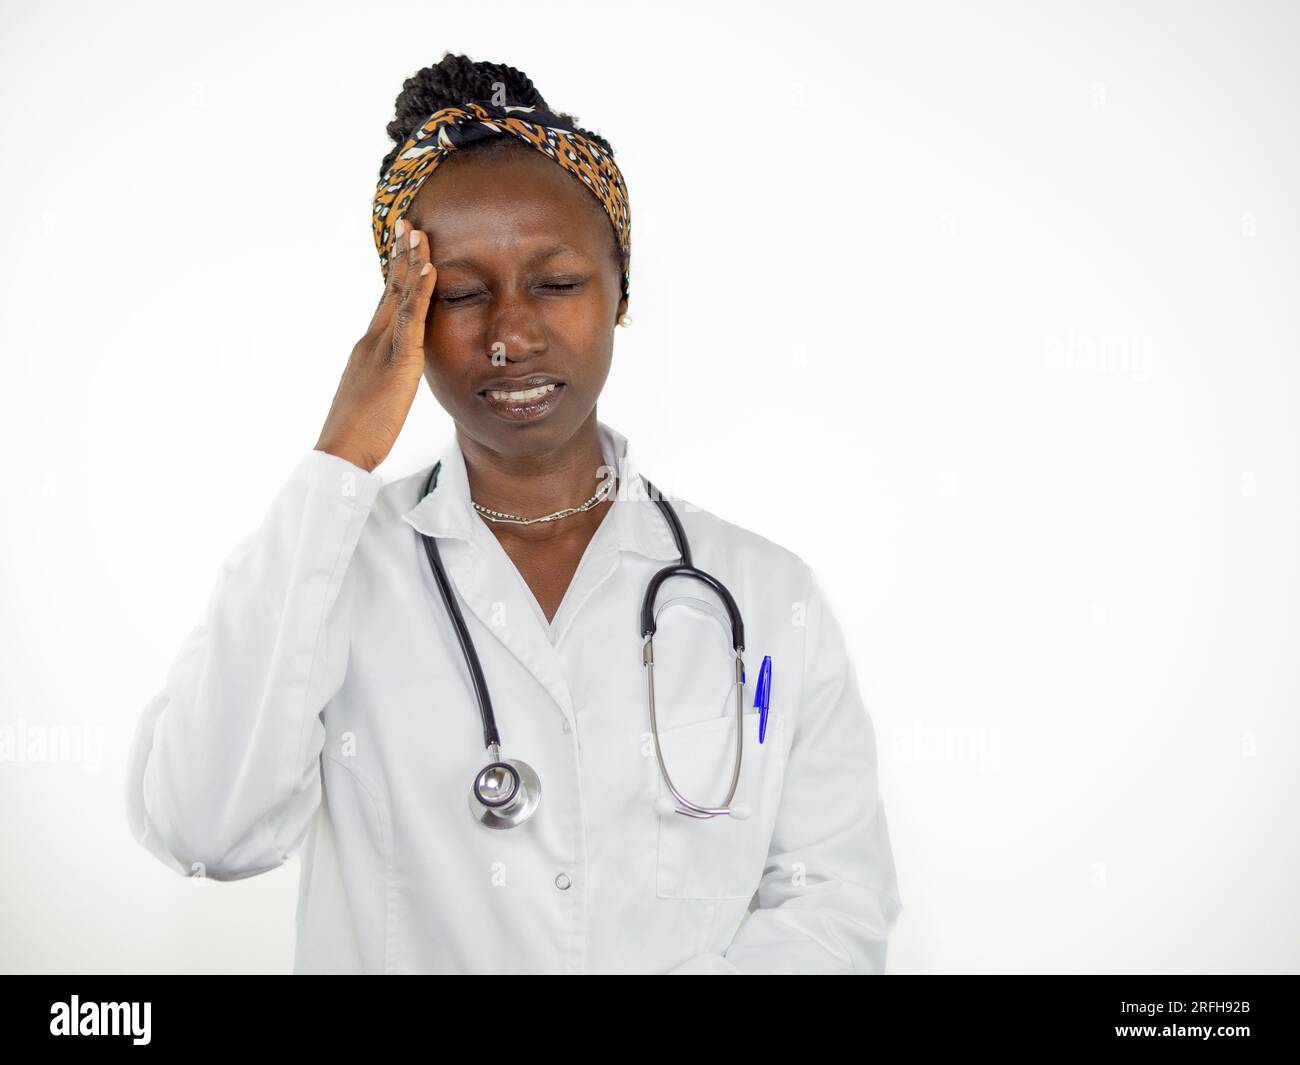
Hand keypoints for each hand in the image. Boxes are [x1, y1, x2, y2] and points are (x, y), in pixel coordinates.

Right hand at [315, 218, 436, 472]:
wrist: (341, 451)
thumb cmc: (358, 435)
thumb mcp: (375, 399)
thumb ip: (384, 380)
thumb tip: (395, 375)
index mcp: (368, 350)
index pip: (386, 305)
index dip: (396, 276)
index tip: (403, 248)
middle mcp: (371, 341)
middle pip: (390, 291)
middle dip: (401, 257)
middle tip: (409, 224)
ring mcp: (381, 349)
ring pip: (398, 298)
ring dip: (410, 263)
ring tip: (419, 233)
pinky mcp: (396, 363)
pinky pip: (410, 322)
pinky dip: (419, 294)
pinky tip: (428, 270)